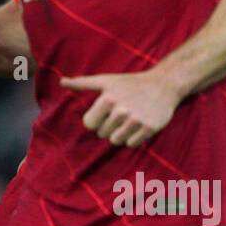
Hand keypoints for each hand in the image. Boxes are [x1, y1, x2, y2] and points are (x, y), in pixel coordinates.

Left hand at [59, 70, 182, 146]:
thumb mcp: (106, 80)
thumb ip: (82, 83)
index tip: (104, 113)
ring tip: (128, 120)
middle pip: (103, 134)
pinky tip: (139, 125)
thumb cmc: (130, 83)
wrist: (163, 84)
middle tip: (120, 114)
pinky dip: (133, 138)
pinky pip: (131, 144)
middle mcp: (121, 110)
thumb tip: (61, 81)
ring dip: (120, 134)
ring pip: (116, 141)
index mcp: (108, 98)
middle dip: (108, 127)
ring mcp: (137, 120)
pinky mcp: (150, 128)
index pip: (89, 124)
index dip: (95, 120)